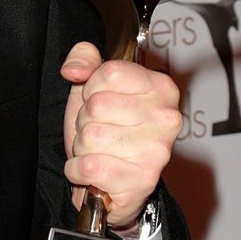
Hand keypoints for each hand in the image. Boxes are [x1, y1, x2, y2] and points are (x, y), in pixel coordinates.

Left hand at [60, 42, 181, 229]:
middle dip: (86, 119)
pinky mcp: (141, 181)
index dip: (92, 87)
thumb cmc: (106, 127)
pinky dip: (78, 169)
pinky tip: (94, 171)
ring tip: (99, 149)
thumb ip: (84, 59)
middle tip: (100, 129)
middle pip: (98, 105)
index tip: (100, 99)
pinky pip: (88, 166)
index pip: (111, 73)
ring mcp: (157, 151)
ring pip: (90, 136)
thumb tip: (73, 69)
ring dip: (82, 146)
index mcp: (161, 87)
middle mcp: (167, 118)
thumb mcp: (92, 84)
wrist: (111, 179)